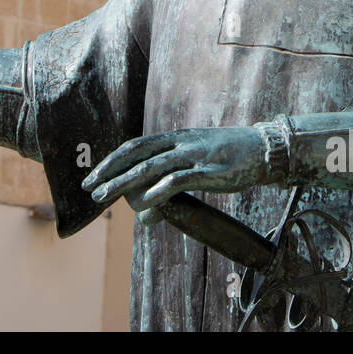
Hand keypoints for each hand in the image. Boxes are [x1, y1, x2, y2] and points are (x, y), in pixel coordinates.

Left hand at [81, 126, 268, 213]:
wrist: (264, 151)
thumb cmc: (228, 160)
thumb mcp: (195, 169)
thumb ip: (168, 187)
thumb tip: (144, 215)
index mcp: (175, 138)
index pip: (135, 146)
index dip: (112, 160)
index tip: (93, 176)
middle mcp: (181, 143)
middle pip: (136, 155)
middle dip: (109, 172)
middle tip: (89, 189)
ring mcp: (195, 155)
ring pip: (150, 168)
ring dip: (124, 183)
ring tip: (105, 197)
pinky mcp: (210, 171)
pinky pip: (178, 180)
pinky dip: (158, 191)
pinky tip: (143, 203)